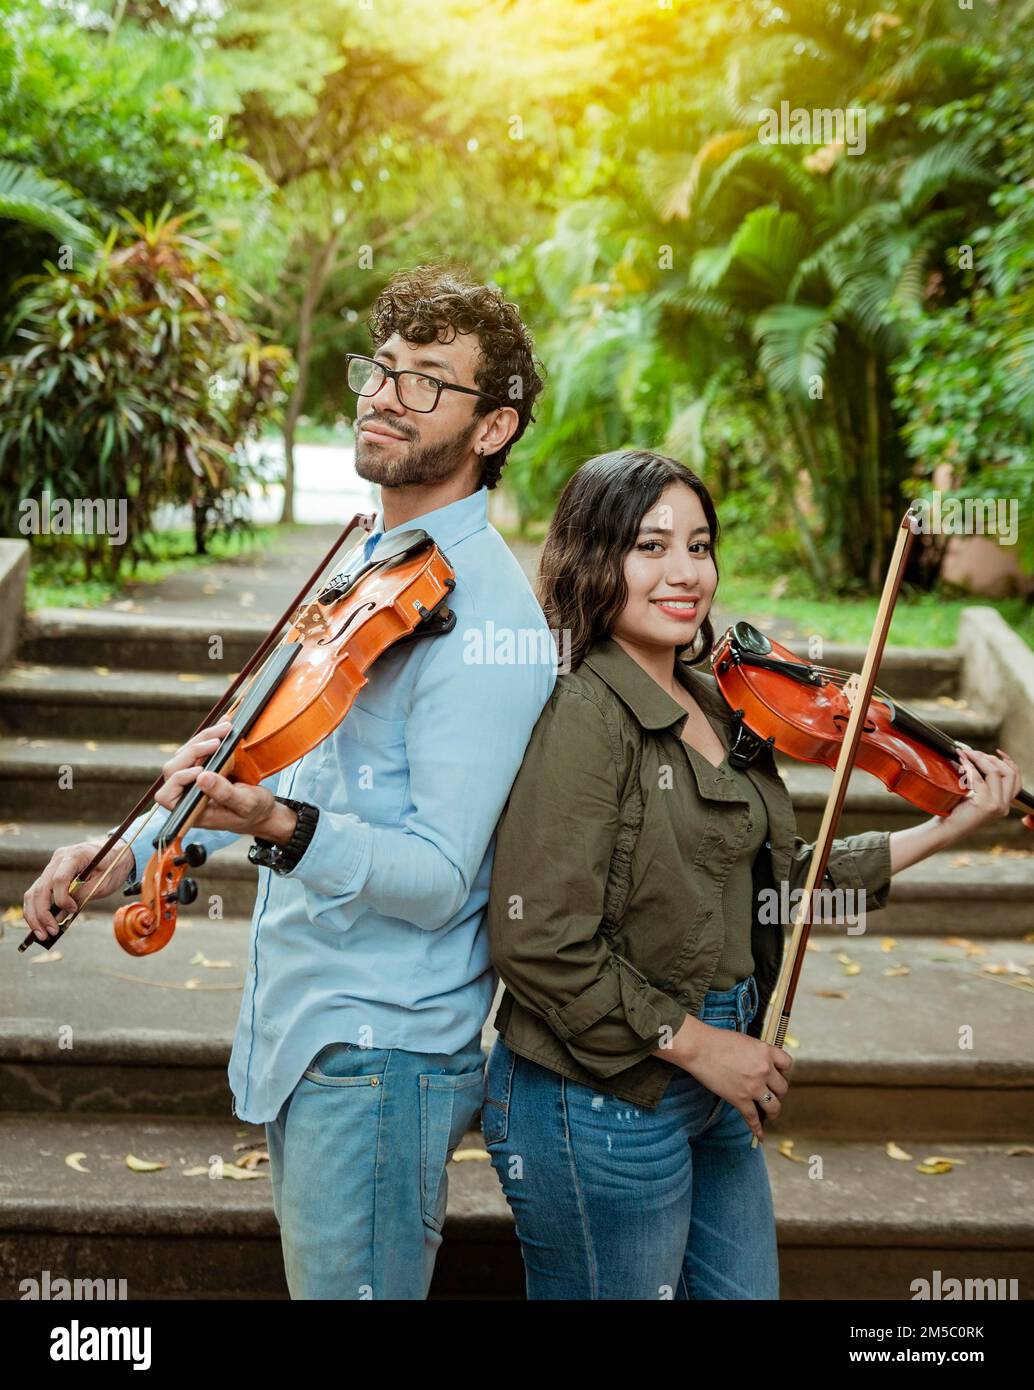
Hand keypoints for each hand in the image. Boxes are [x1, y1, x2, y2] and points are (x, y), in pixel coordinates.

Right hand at [23, 838, 133, 940]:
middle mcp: (58, 859)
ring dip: (34, 915)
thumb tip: (61, 915)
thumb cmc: (112, 866)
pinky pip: (37, 893)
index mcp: (75, 855)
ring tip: (42, 935)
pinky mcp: (50, 875)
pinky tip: (40, 925)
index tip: (72, 910)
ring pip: (33, 892)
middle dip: (42, 914)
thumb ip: (82, 895)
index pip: (59, 878)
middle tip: (49, 933)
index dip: (63, 898)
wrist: (115, 853)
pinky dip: (36, 910)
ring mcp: (52, 866)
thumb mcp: (104, 882)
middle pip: (40, 888)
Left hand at [154, 720, 280, 837]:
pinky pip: (198, 749)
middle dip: (194, 751)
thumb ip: (224, 793)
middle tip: (217, 743)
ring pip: (184, 754)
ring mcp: (194, 779)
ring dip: (202, 739)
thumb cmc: (253, 812)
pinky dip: (209, 736)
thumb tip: (202, 777)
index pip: (167, 796)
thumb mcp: (245, 804)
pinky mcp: (203, 767)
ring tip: (224, 730)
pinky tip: (223, 725)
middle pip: (174, 769)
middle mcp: (188, 795)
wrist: (261, 807)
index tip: (202, 769)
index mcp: (193, 810)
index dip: (178, 779)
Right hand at [668, 1016, 792, 1142]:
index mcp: (766, 1051)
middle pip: (783, 1087)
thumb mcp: (745, 1041)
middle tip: (771, 1092)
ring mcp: (753, 1086)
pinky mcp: (740, 1099)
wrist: (699, 1048)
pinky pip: (753, 1118)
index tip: (778, 1074)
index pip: (787, 1063)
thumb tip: (759, 1064)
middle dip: (778, 1091)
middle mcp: (764, 1070)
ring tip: (770, 1113)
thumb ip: (757, 1053)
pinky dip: (757, 1129)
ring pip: (774, 1106)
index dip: (783, 1070)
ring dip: (773, 1111)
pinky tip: (759, 1135)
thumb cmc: (717, 1040)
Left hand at [939, 746, 1023, 840]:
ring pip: (995, 773)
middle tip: (974, 752)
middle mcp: (1004, 806)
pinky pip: (979, 779)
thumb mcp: (975, 798)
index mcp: (1004, 804)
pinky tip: (961, 761)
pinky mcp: (985, 805)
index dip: (1009, 763)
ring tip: (965, 753)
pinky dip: (969, 767)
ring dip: (979, 759)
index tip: (997, 752)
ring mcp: (996, 806)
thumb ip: (983, 785)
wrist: (947, 831)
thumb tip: (979, 759)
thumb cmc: (956, 813)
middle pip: (1009, 773)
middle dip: (992, 759)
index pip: (1016, 780)